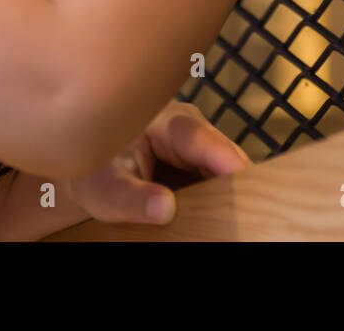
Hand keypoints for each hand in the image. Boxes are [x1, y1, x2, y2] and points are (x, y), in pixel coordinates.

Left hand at [60, 101, 252, 224]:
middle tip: (243, 217)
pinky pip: (218, 179)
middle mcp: (191, 128)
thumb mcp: (104, 190)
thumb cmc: (94, 172)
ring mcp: (198, 145)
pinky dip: (218, 198)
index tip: (253, 187)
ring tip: (226, 219)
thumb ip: (132, 199)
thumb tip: (165, 208)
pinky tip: (214, 214)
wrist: (90, 166)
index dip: (231, 164)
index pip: (207, 142)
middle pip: (225, 157)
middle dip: (234, 186)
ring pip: (225, 170)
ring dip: (227, 195)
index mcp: (168, 124)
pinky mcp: (200, 161)